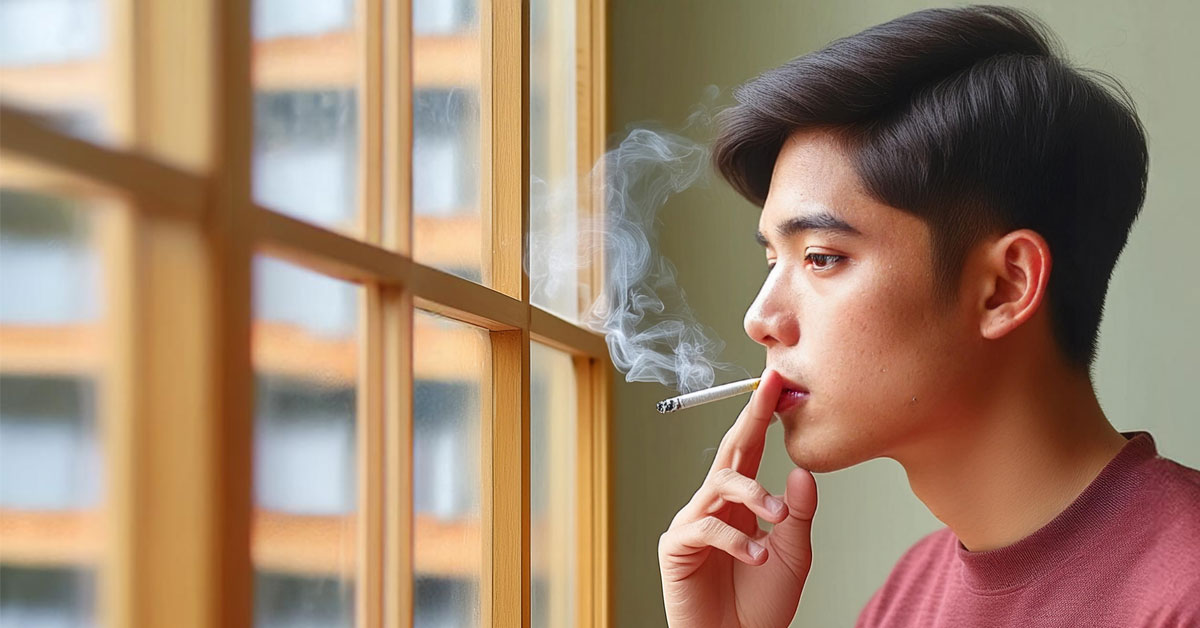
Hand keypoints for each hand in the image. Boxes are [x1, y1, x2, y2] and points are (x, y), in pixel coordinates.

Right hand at [658, 370, 818, 626]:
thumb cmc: (762, 605)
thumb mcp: (793, 556)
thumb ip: (797, 515)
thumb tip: (802, 471)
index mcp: (742, 502)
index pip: (750, 448)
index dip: (761, 414)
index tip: (778, 381)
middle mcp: (714, 504)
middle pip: (730, 450)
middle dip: (752, 417)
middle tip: (772, 389)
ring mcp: (693, 522)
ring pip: (720, 483)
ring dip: (755, 494)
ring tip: (777, 516)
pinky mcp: (677, 547)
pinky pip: (705, 526)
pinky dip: (736, 540)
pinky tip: (755, 557)